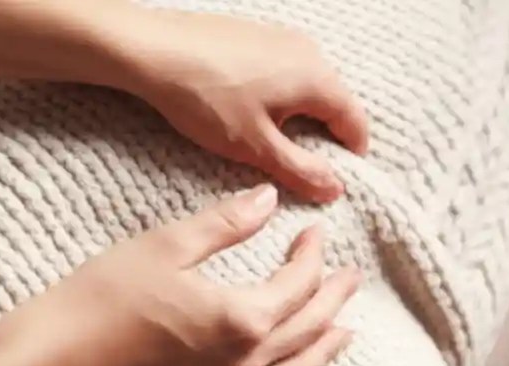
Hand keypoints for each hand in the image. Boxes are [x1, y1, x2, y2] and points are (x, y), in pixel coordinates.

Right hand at [8, 184, 360, 365]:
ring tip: (344, 332)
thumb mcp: (168, 246)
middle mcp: (246, 362)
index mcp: (243, 316)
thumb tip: (269, 199)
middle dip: (333, 299)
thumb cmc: (105, 297)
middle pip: (309, 328)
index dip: (312, 256)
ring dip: (326, 350)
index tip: (314, 234)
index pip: (299, 283)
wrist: (57, 360)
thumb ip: (226, 224)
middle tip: (350, 278)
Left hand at [115, 10, 368, 203]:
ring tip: (273, 142)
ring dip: (302, 117)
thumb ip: (301, 170)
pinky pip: (287, 71)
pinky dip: (283, 96)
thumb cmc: (205, 97)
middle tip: (302, 167)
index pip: (355, 121)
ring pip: (310, 86)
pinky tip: (253, 112)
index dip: (351, 156)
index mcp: (318, 78)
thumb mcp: (256, 146)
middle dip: (326, 137)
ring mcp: (284, 38)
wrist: (152, 49)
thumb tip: (334, 188)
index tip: (334, 181)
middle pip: (336, 102)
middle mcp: (309, 51)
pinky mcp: (259, 35)